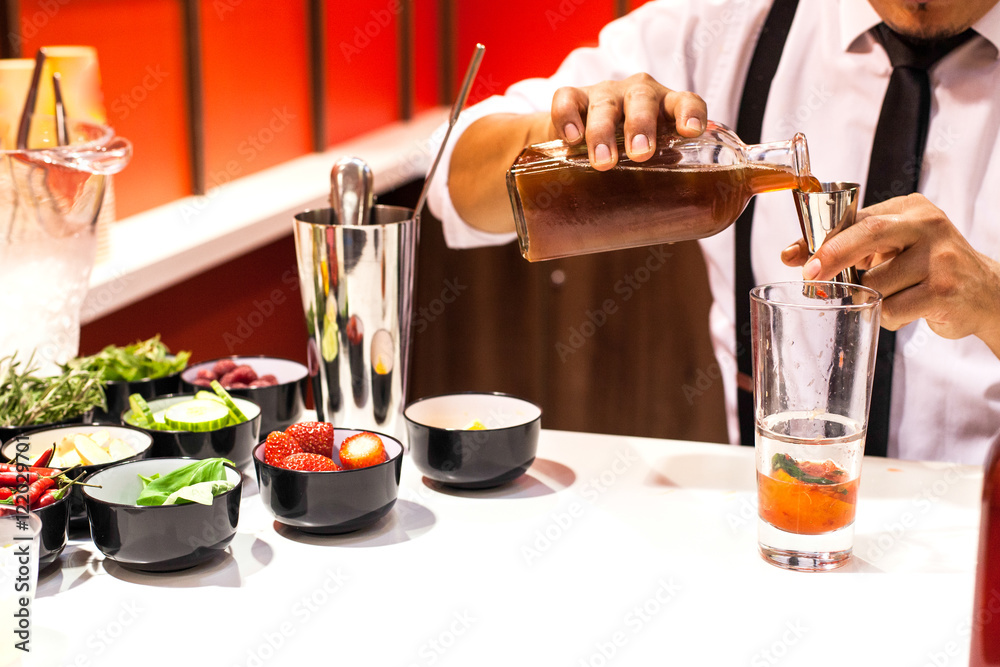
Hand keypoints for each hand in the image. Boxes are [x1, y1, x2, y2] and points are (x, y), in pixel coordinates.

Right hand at [550, 73, 707, 170]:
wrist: (580, 138)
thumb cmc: (626, 154)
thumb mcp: (648, 164)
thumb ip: (660, 184)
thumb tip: (668, 230)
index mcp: (666, 108)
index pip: (684, 101)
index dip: (690, 113)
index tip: (691, 131)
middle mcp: (637, 94)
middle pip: (642, 99)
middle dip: (641, 125)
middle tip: (640, 155)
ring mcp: (605, 93)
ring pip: (605, 104)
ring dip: (603, 132)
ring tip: (602, 162)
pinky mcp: (574, 97)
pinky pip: (567, 99)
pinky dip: (568, 117)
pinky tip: (571, 138)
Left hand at [781, 193, 999, 355]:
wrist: (985, 293)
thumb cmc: (928, 268)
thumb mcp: (893, 247)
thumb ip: (849, 246)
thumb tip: (792, 255)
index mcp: (910, 209)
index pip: (856, 218)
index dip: (820, 238)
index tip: (791, 256)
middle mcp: (928, 225)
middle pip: (868, 233)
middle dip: (832, 255)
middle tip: (810, 275)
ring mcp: (939, 257)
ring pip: (875, 283)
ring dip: (870, 299)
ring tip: (896, 295)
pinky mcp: (944, 291)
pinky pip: (892, 309)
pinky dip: (888, 316)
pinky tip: (908, 310)